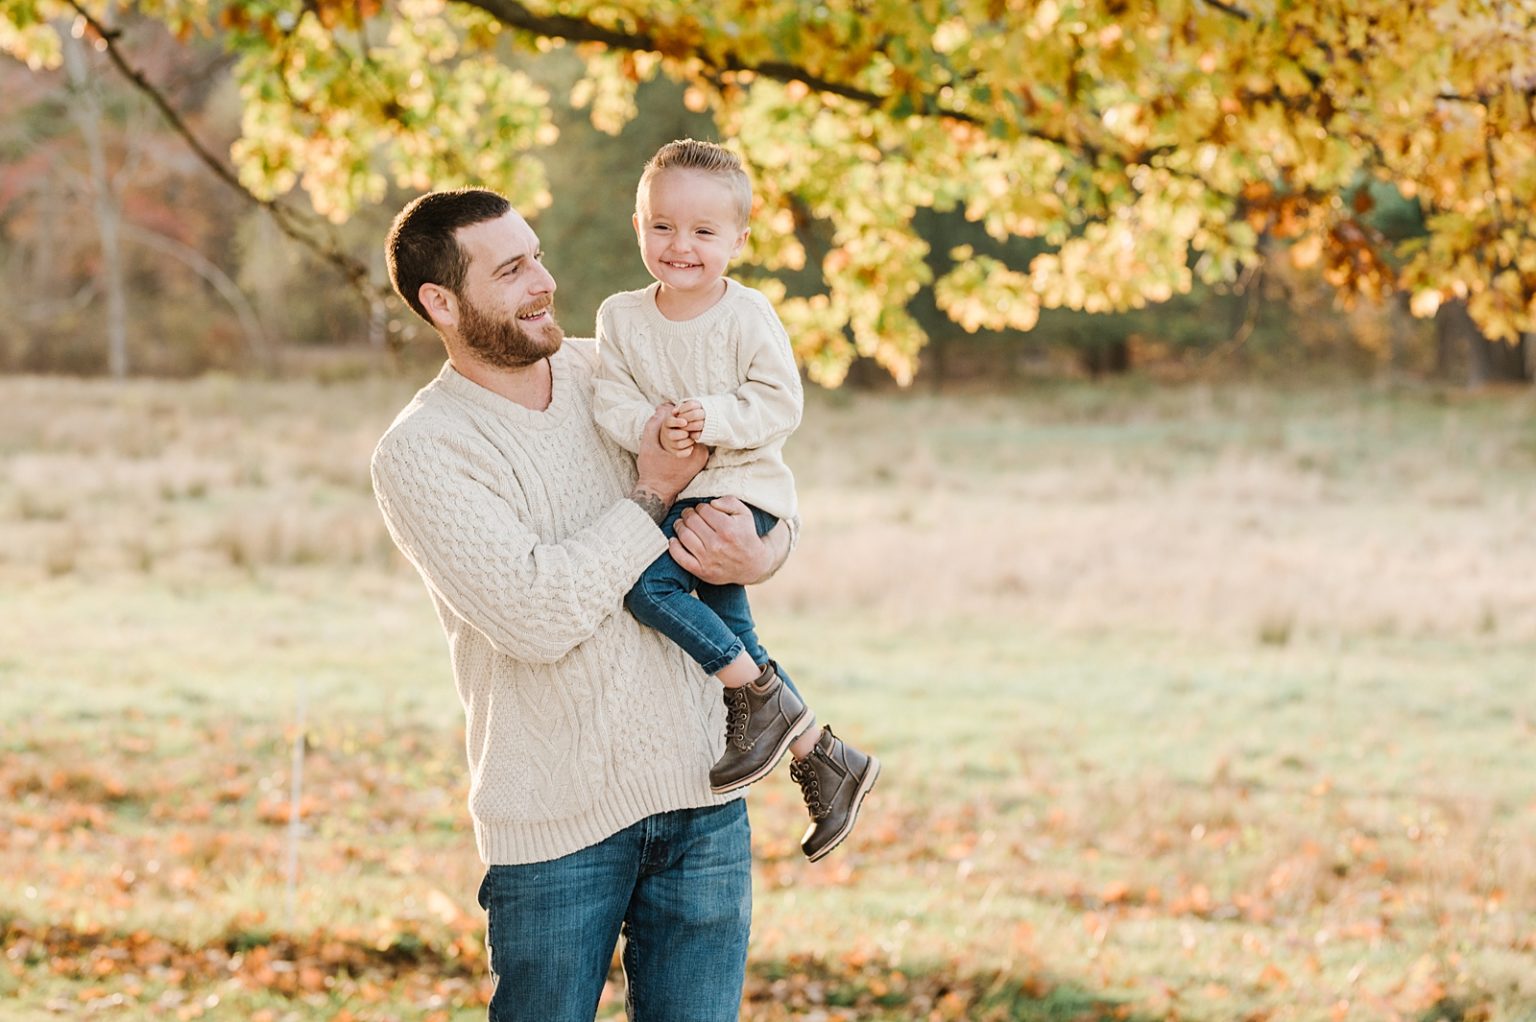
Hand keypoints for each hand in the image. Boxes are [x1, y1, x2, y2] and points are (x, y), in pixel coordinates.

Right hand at [635, 406, 705, 509]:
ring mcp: (701, 460)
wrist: (656, 492)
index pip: (689, 424)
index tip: (668, 423)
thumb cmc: (652, 470)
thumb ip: (653, 425)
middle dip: (682, 426)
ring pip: (694, 438)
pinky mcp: (699, 464)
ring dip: (684, 434)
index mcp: (691, 449)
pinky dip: (687, 443)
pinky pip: (696, 447)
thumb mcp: (648, 445)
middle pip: (694, 430)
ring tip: (671, 437)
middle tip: (668, 430)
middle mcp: (701, 454)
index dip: (677, 420)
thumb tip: (661, 408)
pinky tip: (674, 446)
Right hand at [660, 400, 704, 455]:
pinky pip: (680, 454)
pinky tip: (691, 447)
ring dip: (688, 442)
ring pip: (678, 445)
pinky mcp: (674, 452)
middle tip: (689, 432)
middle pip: (672, 435)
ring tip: (692, 438)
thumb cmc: (681, 422)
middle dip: (684, 433)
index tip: (685, 422)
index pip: (669, 421)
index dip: (677, 422)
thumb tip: (677, 410)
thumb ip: (681, 411)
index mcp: (667, 423)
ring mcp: (670, 443)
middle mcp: (666, 434)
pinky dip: (687, 451)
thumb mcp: (680, 414)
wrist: (676, 433)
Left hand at [670, 496, 787, 584]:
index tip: (702, 509)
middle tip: (689, 514)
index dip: (701, 507)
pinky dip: (673, 546)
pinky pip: (680, 557)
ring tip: (682, 524)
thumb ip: (729, 502)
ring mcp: (708, 559)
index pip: (703, 510)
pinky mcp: (702, 571)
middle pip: (691, 521)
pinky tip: (674, 540)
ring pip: (684, 536)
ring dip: (679, 526)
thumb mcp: (745, 514)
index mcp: (728, 529)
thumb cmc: (746, 536)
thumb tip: (711, 502)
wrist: (753, 565)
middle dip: (688, 514)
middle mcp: (717, 544)